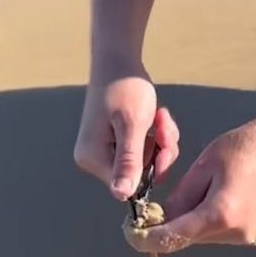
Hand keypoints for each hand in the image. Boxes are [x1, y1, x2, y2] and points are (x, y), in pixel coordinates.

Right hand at [74, 62, 179, 200]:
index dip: (151, 169)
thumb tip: (121, 196)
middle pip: (140, 175)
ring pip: (147, 162)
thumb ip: (129, 162)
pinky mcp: (118, 143)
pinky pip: (146, 151)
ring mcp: (106, 151)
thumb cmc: (124, 88)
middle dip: (159, 151)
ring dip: (162, 141)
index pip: (128, 186)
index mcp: (93, 158)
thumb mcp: (132, 125)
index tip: (162, 143)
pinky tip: (156, 116)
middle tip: (162, 125)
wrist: (120, 60)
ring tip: (159, 116)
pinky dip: (157, 135)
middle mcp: (95, 159)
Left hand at [133, 116, 255, 252]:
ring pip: (200, 235)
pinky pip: (215, 232)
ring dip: (188, 220)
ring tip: (200, 187)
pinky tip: (213, 193)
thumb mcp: (205, 165)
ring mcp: (245, 236)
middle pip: (186, 237)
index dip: (146, 238)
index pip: (173, 237)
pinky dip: (204, 219)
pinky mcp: (250, 234)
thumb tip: (158, 218)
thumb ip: (179, 197)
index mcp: (220, 214)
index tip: (129, 233)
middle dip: (167, 224)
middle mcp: (234, 232)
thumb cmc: (245, 147)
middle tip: (153, 205)